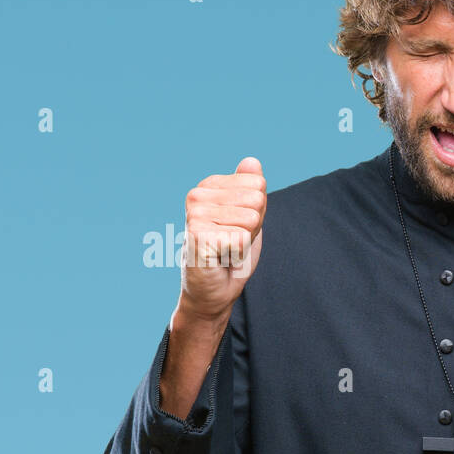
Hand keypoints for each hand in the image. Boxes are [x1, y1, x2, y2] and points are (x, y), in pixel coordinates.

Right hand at [178, 157, 267, 321]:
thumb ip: (249, 189)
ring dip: (244, 242)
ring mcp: (195, 215)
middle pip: (256, 200)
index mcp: (208, 186)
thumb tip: (252, 161)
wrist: (212, 293)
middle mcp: (197, 196)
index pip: (258, 185)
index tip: (236, 228)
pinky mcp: (198, 235)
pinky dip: (237, 255)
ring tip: (225, 250)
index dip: (257, 213)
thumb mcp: (247, 217)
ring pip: (251, 220)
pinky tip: (220, 259)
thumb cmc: (229, 255)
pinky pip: (242, 238)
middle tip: (231, 242)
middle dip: (253, 228)